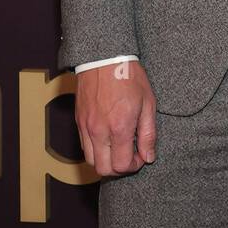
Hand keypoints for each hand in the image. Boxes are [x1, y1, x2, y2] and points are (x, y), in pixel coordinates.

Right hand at [75, 59, 156, 176]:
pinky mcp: (79, 121)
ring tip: (119, 147)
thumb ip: (148, 134)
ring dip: (106, 160)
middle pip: (103, 169)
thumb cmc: (130, 78)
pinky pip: (84, 146)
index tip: (141, 156)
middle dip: (119, 169)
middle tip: (130, 155)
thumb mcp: (148, 104)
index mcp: (119, 127)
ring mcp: (86, 127)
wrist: (104, 58)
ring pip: (91, 161)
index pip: (121, 166)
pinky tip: (108, 138)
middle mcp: (99, 131)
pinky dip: (96, 149)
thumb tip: (149, 157)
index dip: (133, 166)